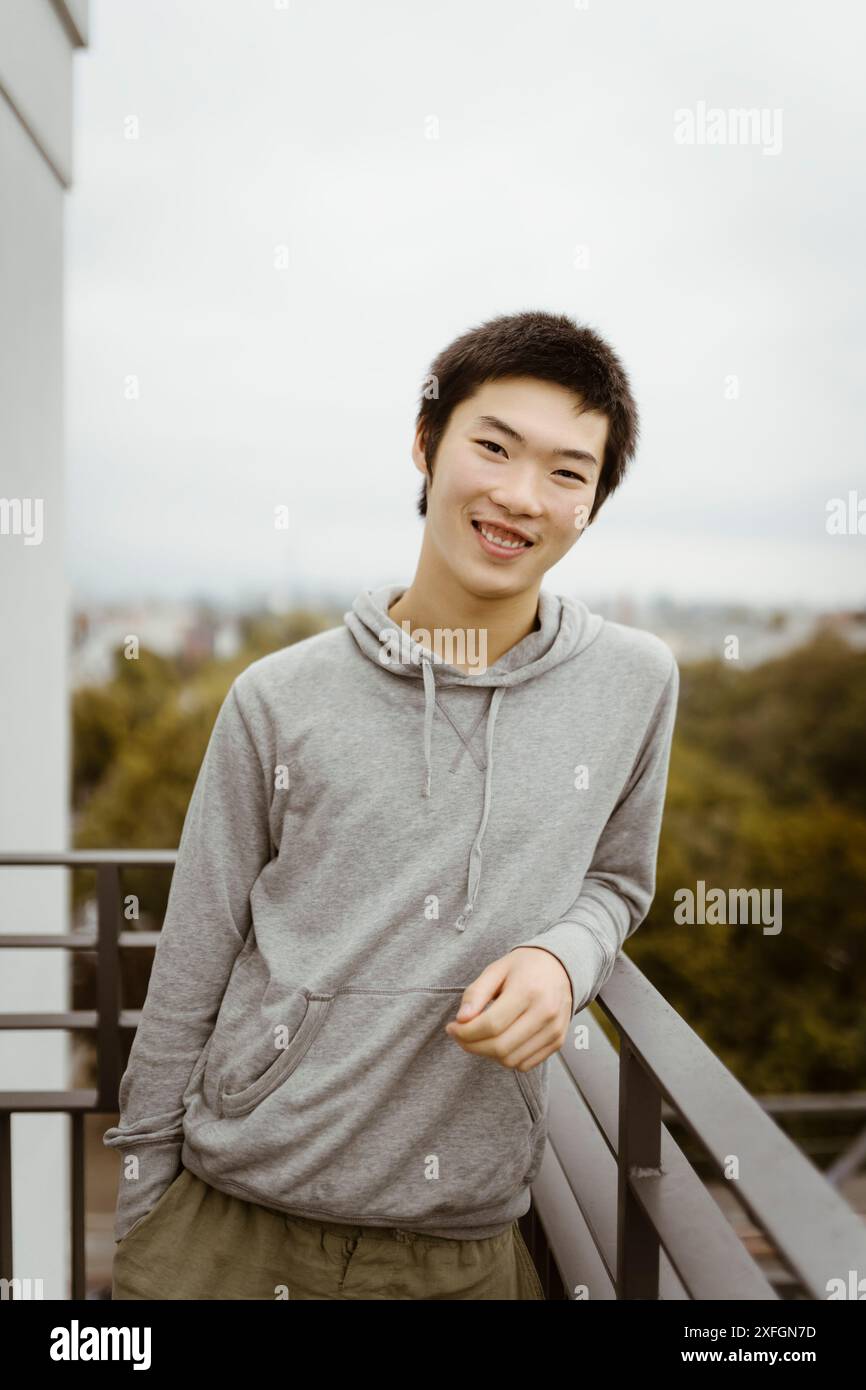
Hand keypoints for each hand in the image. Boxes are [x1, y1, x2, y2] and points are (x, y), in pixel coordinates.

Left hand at [443, 946, 571, 1070]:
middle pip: (500, 1046)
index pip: (491, 1025)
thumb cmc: (524, 967)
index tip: (452, 1027)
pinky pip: (525, 1064)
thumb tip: (461, 1019)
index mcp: (529, 990)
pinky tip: (499, 1041)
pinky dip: (506, 1058)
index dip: (465, 1032)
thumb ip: (476, 993)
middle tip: (460, 1035)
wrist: (559, 967)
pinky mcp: (557, 1042)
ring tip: (479, 1037)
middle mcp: (545, 1013)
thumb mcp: (496, 970)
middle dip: (472, 1046)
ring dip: (487, 1054)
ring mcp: (554, 1030)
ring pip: (511, 1060)